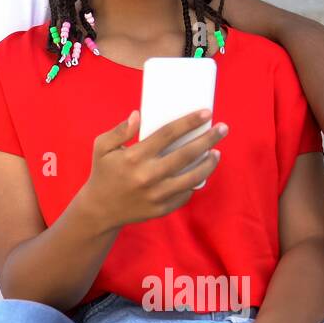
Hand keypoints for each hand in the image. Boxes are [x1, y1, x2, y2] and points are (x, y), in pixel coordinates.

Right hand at [78, 109, 227, 231]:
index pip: (168, 133)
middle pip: (186, 154)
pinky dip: (196, 183)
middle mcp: (148, 176)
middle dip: (208, 139)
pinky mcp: (162, 209)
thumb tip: (139, 115)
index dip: (189, 122)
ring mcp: (157, 195)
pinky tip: (201, 173)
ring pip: (193, 177)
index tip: (206, 113)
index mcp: (134, 157)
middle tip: (223, 128)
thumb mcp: (102, 147)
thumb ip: (120, 130)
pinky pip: (185, 194)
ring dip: (209, 163)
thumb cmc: (103, 173)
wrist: (100, 210)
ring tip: (216, 152)